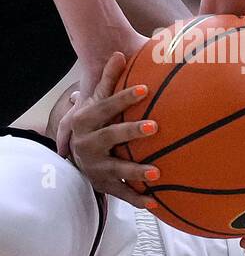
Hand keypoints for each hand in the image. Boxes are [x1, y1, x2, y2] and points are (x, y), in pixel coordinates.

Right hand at [60, 51, 159, 208]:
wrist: (75, 158)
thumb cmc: (95, 123)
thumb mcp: (98, 102)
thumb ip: (108, 81)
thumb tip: (119, 53)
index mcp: (86, 121)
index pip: (106, 105)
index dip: (124, 97)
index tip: (145, 89)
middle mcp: (88, 144)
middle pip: (111, 135)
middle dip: (131, 131)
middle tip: (154, 126)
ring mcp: (96, 166)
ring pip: (118, 168)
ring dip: (137, 170)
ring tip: (158, 172)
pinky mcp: (105, 185)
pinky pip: (123, 193)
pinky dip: (139, 199)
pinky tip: (156, 202)